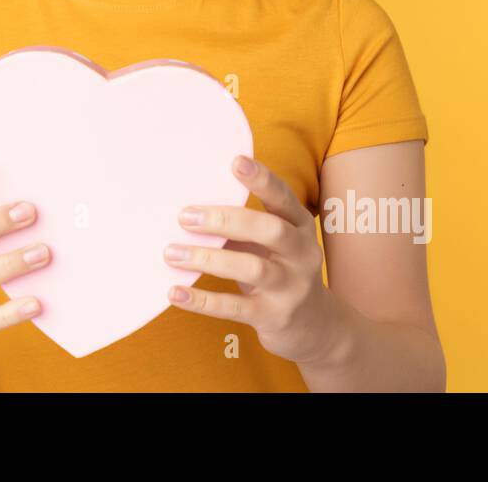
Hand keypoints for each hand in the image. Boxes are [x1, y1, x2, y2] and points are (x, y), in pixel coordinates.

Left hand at [163, 154, 337, 364]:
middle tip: (185, 216)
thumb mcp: (273, 243)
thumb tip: (191, 206)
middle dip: (226, 220)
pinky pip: (234, 308)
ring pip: (251, 268)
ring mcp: (290, 287)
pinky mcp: (273, 317)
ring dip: (207, 259)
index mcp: (301, 226)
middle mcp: (302, 254)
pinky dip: (202, 300)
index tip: (235, 161)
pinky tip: (175, 292)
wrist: (316, 327)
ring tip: (171, 253)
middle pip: (269, 230)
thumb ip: (244, 224)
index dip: (262, 179)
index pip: (284, 198)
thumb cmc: (281, 269)